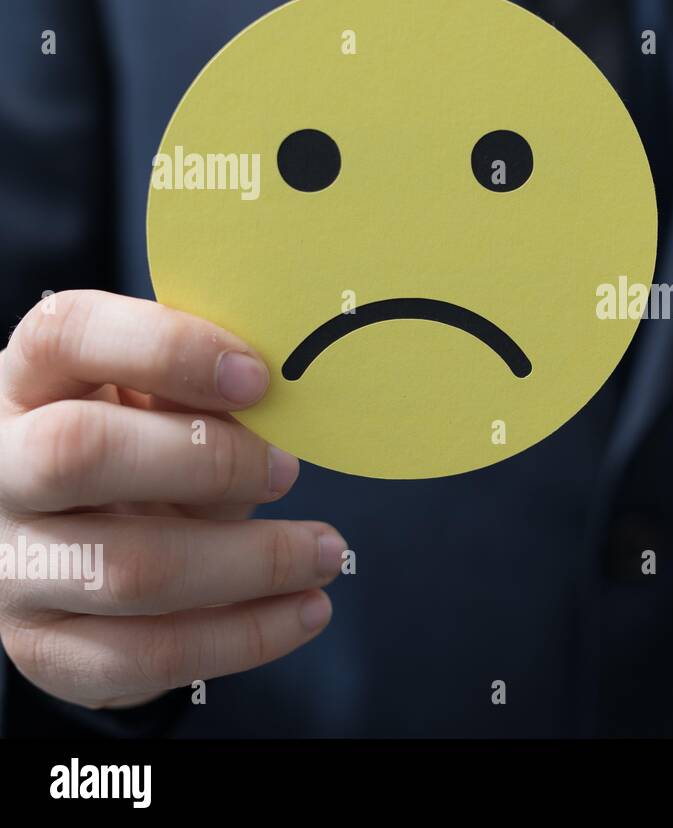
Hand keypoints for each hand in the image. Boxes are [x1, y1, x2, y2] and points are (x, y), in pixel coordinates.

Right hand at [0, 291, 344, 709]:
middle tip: (288, 471)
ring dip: (249, 563)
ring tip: (325, 553)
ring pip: (124, 569)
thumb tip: (290, 405)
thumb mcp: (160, 404)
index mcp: (30, 379)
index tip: (257, 376)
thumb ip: (204, 394)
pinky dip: (242, 635)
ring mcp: (10, 565)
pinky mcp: (43, 646)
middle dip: (206, 461)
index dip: (166, 348)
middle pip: (78, 453)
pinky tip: (304, 610)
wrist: (77, 548)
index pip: (69, 334)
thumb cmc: (139, 449)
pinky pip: (143, 655)